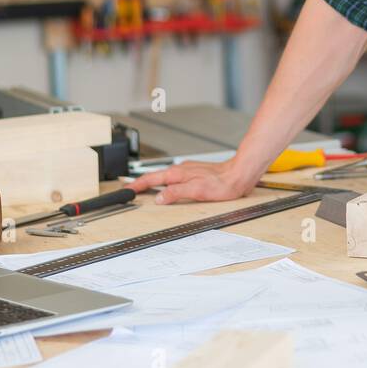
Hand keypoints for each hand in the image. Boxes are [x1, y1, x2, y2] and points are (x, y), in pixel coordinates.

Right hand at [124, 158, 259, 204]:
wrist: (239, 174)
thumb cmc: (222, 183)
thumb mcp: (196, 191)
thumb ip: (175, 193)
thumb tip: (159, 197)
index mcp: (178, 173)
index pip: (151, 179)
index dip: (138, 185)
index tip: (127, 190)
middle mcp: (181, 170)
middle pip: (155, 176)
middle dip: (141, 183)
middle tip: (130, 190)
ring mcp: (188, 171)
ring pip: (164, 176)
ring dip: (152, 182)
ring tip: (143, 189)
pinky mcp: (194, 173)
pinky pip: (174, 177)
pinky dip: (165, 182)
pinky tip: (167, 186)